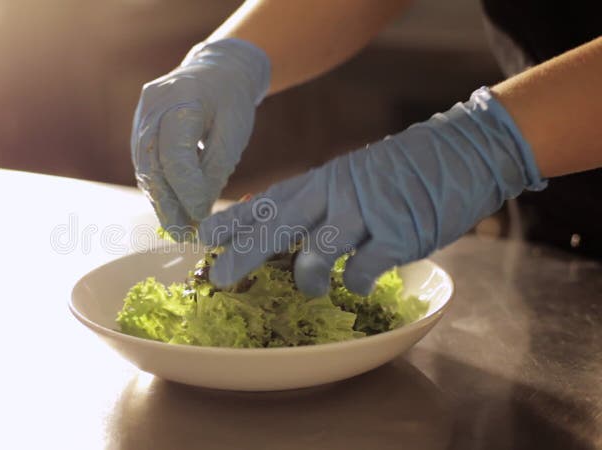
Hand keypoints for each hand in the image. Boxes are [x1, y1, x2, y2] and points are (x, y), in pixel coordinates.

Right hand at [131, 38, 269, 238]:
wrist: (217, 69)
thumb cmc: (231, 100)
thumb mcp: (233, 133)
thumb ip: (215, 170)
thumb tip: (199, 211)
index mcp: (181, 99)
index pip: (175, 153)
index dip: (186, 189)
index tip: (200, 216)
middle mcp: (153, 106)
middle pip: (152, 163)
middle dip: (166, 204)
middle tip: (181, 235)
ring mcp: (141, 115)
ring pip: (144, 166)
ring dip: (160, 200)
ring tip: (178, 228)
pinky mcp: (140, 127)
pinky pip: (145, 162)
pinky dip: (158, 187)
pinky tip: (172, 209)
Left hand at [199, 87, 546, 295]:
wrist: (467, 149)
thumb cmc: (407, 167)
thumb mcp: (356, 174)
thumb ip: (325, 199)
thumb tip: (291, 231)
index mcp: (324, 178)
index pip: (270, 200)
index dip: (236, 220)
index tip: (205, 236)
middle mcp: (337, 192)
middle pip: (278, 226)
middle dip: (244, 254)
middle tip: (220, 278)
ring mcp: (366, 212)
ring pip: (317, 253)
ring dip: (309, 278)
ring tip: (312, 288)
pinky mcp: (398, 233)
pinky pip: (363, 270)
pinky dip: (357, 283)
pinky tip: (361, 284)